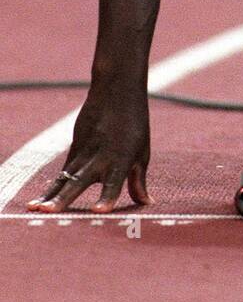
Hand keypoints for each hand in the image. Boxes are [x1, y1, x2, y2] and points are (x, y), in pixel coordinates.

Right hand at [27, 79, 151, 213]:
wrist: (116, 89)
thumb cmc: (135, 123)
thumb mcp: (142, 151)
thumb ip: (139, 180)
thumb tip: (147, 203)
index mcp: (121, 158)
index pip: (114, 181)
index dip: (107, 197)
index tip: (99, 211)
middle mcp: (100, 156)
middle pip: (80, 180)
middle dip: (65, 198)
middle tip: (50, 212)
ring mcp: (84, 151)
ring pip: (65, 177)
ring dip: (51, 195)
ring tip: (36, 209)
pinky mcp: (74, 147)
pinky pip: (63, 173)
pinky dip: (51, 188)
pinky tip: (38, 203)